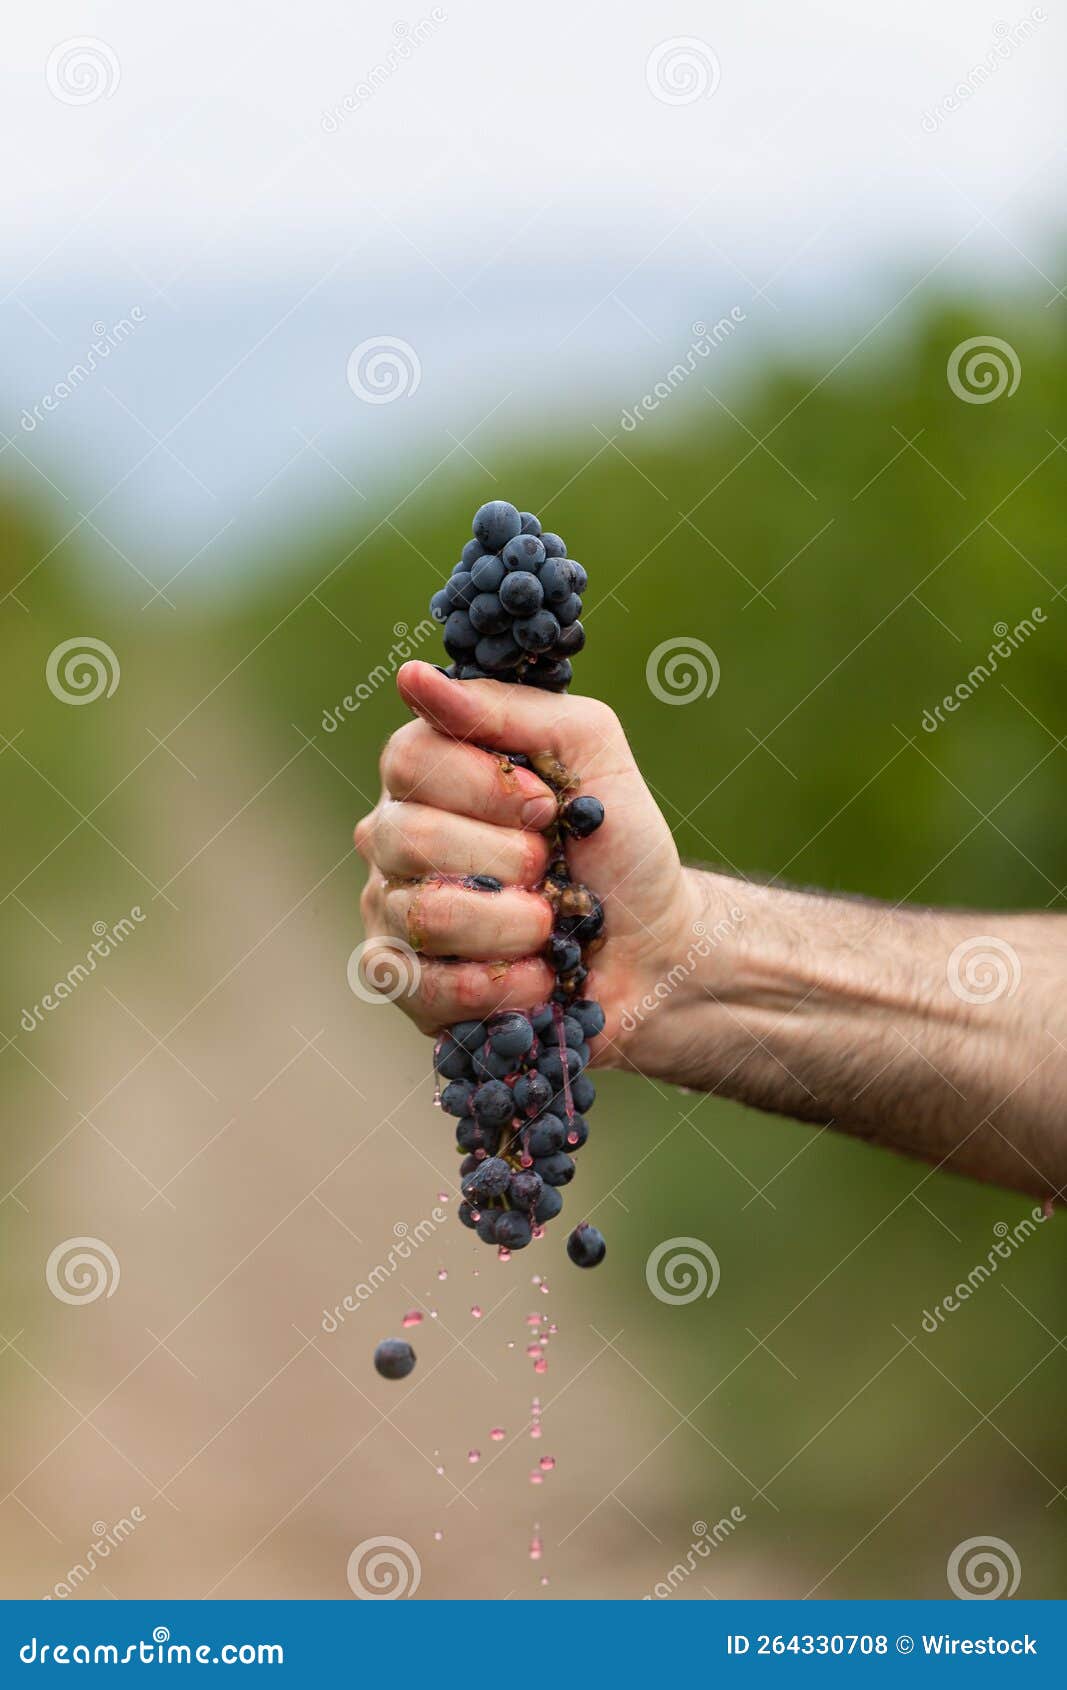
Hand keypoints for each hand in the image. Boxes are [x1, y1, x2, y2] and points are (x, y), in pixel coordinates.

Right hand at [354, 661, 706, 1068]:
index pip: (411, 759)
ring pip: (421, 915)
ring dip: (511, 925)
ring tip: (548, 928)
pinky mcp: (403, 984)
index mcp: (431, 772)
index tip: (546, 804)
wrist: (654, 948)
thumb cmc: (620, 845)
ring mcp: (391, 910)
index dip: (486, 786)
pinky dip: (493, 985)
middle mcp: (395, 836)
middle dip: (507, 860)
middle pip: (408, 838)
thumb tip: (413, 679)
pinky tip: (534, 978)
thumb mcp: (590, 749)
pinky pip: (418, 984)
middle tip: (550, 869)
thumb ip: (511, 710)